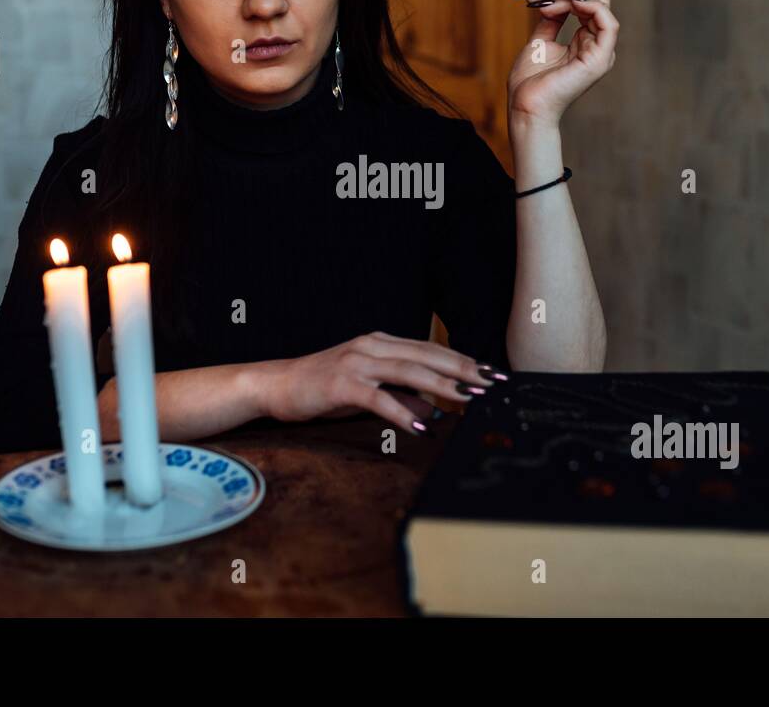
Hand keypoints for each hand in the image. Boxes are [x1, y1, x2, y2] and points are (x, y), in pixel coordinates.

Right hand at [261, 331, 506, 434]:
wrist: (276, 385)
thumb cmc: (323, 388)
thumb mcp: (368, 389)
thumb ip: (399, 394)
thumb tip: (433, 407)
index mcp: (380, 343)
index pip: (430, 349)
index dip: (463, 360)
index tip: (491, 372)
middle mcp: (372, 347)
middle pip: (427, 355)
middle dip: (463, 369)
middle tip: (493, 382)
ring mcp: (356, 363)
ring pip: (409, 371)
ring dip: (443, 385)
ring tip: (469, 398)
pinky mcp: (342, 385)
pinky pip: (379, 399)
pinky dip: (403, 412)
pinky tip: (423, 426)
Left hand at [508, 0, 618, 129]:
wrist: (525, 106)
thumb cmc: (530, 82)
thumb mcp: (539, 41)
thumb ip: (552, 20)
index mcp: (586, 43)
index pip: (591, 4)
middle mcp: (597, 47)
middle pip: (599, 1)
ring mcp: (601, 53)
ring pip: (601, 7)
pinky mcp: (600, 59)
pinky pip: (608, 24)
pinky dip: (591, 6)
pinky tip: (570, 0)